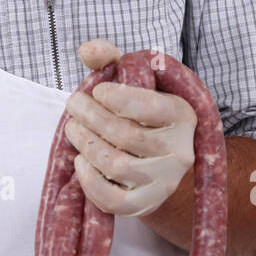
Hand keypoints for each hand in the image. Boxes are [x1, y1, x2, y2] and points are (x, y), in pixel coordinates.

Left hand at [63, 39, 196, 218]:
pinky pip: (112, 200)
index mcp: (182, 115)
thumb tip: (87, 50)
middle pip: (126, 135)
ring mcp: (162, 182)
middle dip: (91, 117)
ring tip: (73, 128)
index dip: (118, 98)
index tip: (98, 90)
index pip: (150, 107)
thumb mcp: (137, 81)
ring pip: (116, 165)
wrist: (162, 161)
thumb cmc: (144, 114)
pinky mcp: (144, 204)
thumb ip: (112, 58)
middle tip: (74, 104)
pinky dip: (89, 179)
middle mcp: (179, 152)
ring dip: (85, 143)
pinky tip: (81, 160)